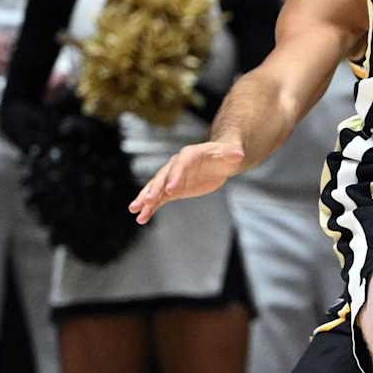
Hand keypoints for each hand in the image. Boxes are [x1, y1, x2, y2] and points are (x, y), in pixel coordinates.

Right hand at [128, 140, 245, 224]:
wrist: (219, 161)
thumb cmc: (226, 155)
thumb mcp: (231, 154)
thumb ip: (232, 154)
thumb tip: (238, 154)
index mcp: (189, 155)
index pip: (180, 165)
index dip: (175, 176)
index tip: (171, 189)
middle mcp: (176, 165)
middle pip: (163, 176)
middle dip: (155, 188)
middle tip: (147, 200)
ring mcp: (172, 178)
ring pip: (156, 188)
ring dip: (145, 198)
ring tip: (135, 210)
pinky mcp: (173, 189)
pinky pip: (159, 199)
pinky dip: (150, 208)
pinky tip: (141, 218)